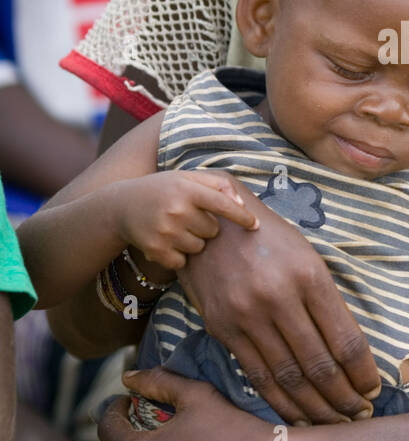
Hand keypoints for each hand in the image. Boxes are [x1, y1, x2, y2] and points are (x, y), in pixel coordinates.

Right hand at [114, 170, 258, 270]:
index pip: (222, 204)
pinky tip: (165, 240)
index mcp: (186, 189)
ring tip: (174, 227)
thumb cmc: (162, 190)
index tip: (255, 225)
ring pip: (198, 247)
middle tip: (186, 216)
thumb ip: (217, 185)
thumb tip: (242, 205)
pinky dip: (178, 255)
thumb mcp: (186, 178)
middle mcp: (176, 210)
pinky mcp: (156, 250)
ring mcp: (165, 231)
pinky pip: (182, 262)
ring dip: (192, 241)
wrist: (121, 206)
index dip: (242, 216)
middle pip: (212, 230)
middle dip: (205, 226)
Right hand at [177, 196, 380, 425]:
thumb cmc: (270, 239)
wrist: (209, 222)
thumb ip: (326, 303)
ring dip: (316, 408)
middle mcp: (279, 297)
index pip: (346, 339)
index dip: (364, 373)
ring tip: (334, 424)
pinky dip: (280, 402)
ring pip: (289, 377)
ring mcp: (247, 315)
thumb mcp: (308, 257)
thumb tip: (350, 355)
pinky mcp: (222, 329)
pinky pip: (257, 376)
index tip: (374, 390)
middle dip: (345, 398)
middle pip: (320, 364)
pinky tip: (297, 417)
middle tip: (360, 417)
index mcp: (310, 276)